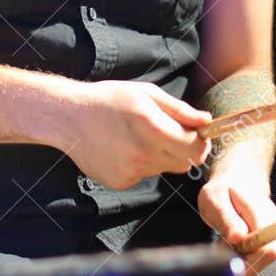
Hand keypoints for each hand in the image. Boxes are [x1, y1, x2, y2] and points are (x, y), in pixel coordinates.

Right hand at [59, 80, 212, 190]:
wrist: (69, 118)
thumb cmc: (109, 100)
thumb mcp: (146, 93)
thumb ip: (179, 110)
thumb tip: (206, 121)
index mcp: (152, 127)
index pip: (196, 148)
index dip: (202, 142)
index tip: (197, 134)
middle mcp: (143, 153)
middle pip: (184, 163)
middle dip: (183, 150)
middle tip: (168, 134)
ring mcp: (131, 171)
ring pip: (163, 168)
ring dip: (160, 155)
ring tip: (137, 137)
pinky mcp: (120, 182)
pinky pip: (143, 175)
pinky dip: (140, 164)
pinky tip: (123, 148)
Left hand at [198, 170, 275, 275]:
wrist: (239, 179)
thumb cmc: (224, 189)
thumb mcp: (215, 200)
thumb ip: (227, 220)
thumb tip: (238, 239)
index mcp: (262, 214)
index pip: (267, 249)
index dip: (248, 261)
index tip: (229, 254)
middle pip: (267, 258)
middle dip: (243, 259)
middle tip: (224, 244)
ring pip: (262, 260)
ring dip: (242, 256)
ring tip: (227, 239)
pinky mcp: (275, 240)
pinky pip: (259, 257)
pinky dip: (245, 254)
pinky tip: (235, 241)